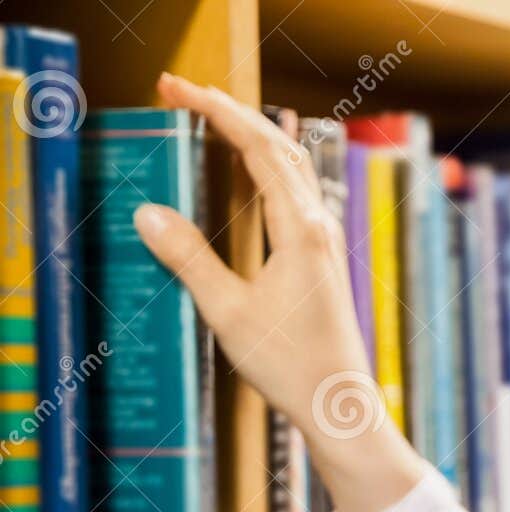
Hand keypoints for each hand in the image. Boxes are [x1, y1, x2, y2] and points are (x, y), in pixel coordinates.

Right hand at [135, 73, 423, 511]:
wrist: (341, 404)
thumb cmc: (291, 365)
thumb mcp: (229, 313)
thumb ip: (190, 259)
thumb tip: (149, 213)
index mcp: (299, 230)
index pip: (259, 148)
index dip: (218, 111)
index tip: (178, 89)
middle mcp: (319, 228)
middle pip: (280, 147)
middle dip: (231, 113)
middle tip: (182, 91)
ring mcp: (327, 242)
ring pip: (293, 169)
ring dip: (252, 136)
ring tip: (211, 116)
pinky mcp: (324, 260)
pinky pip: (296, 195)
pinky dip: (268, 168)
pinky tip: (251, 173)